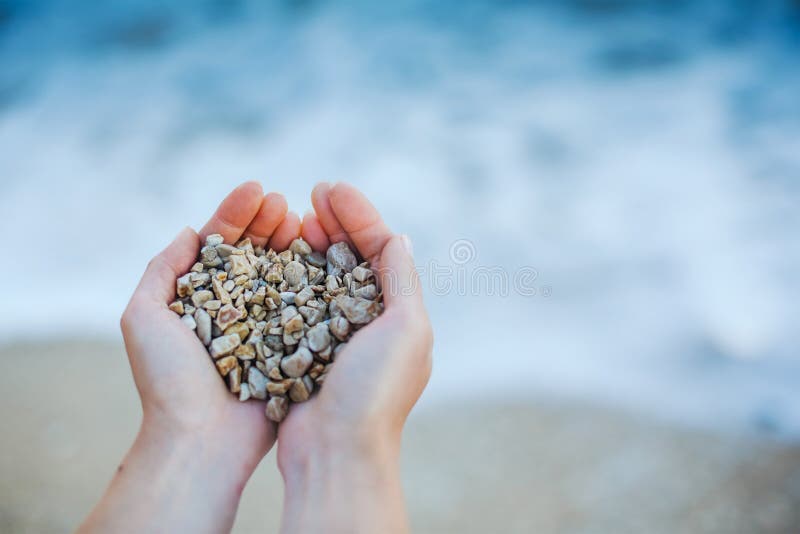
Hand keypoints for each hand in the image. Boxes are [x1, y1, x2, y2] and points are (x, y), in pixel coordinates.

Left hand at [80, 182, 300, 533]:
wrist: (201, 439)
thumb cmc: (168, 380)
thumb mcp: (143, 316)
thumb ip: (162, 269)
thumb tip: (191, 230)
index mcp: (197, 296)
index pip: (220, 244)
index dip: (237, 214)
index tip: (258, 189)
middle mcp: (232, 306)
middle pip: (254, 253)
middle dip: (267, 223)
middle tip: (284, 205)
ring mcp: (262, 324)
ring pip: (280, 273)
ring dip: (290, 244)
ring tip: (302, 221)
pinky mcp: (287, 344)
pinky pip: (301, 305)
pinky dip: (310, 279)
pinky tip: (320, 257)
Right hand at [277, 183, 433, 533]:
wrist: (336, 451)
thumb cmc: (375, 391)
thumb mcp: (406, 329)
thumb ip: (402, 280)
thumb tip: (399, 236)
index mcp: (399, 313)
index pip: (381, 249)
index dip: (359, 215)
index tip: (329, 189)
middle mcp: (371, 321)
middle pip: (352, 256)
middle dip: (335, 222)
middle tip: (311, 195)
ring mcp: (336, 333)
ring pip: (323, 274)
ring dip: (311, 243)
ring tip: (294, 219)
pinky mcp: (305, 348)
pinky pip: (298, 300)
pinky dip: (291, 274)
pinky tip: (278, 256)